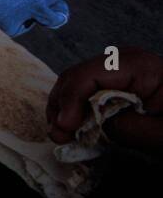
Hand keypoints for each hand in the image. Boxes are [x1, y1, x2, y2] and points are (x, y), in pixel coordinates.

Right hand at [47, 47, 162, 149]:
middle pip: (78, 76)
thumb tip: (91, 125)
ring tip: (63, 134)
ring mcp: (121, 72)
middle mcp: (124, 61)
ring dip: (65, 108)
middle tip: (58, 136)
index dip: (71, 100)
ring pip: (78, 83)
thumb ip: (127, 127)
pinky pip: (89, 92)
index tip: (64, 129)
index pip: (89, 75)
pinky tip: (75, 127)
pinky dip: (77, 109)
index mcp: (140, 66)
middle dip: (62, 104)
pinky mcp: (121, 85)